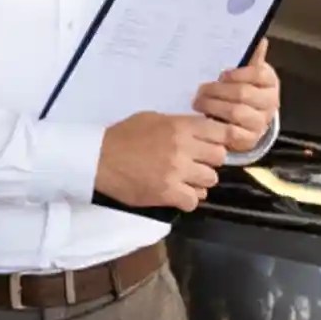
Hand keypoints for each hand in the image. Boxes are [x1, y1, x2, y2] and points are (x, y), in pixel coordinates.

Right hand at [96, 112, 228, 211]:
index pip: (220, 132)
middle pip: (219, 157)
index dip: (221, 139)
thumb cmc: (124, 136)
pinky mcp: (168, 193)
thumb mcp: (153, 118)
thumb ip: (179, 124)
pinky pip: (194, 200)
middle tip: (198, 163)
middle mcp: (183, 148)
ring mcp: (177, 172)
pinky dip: (189, 199)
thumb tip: (199, 131)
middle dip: (211, 160)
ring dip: (201, 181)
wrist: (99, 159)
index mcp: (181, 126)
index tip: (213, 144)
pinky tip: (179, 195)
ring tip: (187, 180)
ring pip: (210, 180)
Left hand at [193, 37, 280, 152]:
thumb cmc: (241, 89)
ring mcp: (261, 122)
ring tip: (198, 102)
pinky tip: (204, 119)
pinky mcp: (250, 140)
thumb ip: (250, 58)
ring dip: (213, 106)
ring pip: (237, 112)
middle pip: (243, 93)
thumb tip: (261, 40)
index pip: (258, 74)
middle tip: (200, 90)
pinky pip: (233, 133)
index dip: (237, 74)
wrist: (245, 119)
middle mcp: (270, 102)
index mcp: (270, 82)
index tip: (221, 75)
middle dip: (218, 91)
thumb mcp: (245, 72)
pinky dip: (216, 125)